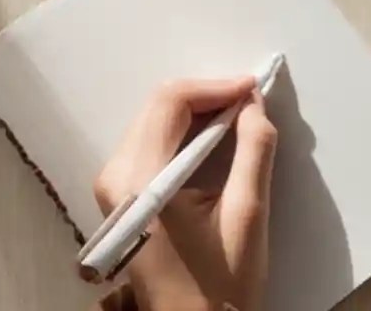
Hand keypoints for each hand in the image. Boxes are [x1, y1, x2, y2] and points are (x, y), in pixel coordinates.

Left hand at [92, 77, 278, 310]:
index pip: (170, 103)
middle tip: (252, 102)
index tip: (255, 90)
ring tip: (240, 117)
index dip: (216, 87)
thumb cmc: (219, 283)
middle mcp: (116, 177)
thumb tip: (254, 104)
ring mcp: (114, 187)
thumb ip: (254, 151)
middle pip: (159, 108)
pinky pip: (153, 143)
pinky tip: (216, 138)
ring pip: (155, 122)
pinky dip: (186, 132)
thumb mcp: (247, 214)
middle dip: (208, 96)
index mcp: (140, 181)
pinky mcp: (124, 197)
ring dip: (198, 112)